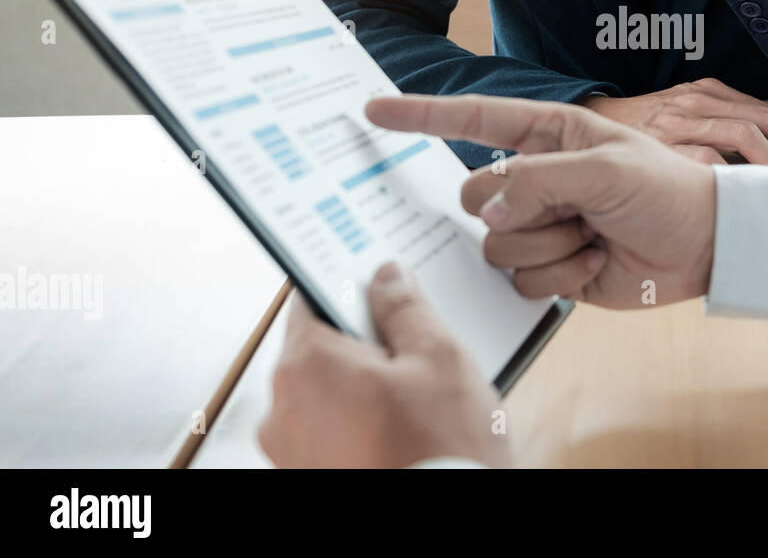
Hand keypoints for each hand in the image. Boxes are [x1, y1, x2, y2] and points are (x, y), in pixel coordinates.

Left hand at [258, 263, 508, 467]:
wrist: (443, 532)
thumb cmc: (440, 452)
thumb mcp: (440, 359)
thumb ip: (407, 308)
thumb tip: (387, 278)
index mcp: (307, 365)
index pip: (313, 298)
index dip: (350, 286)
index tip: (377, 285)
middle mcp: (282, 409)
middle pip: (320, 349)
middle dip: (364, 344)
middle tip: (417, 351)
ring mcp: (290, 452)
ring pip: (326, 393)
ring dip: (363, 387)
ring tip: (418, 402)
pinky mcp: (307, 479)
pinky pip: (329, 432)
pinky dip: (359, 425)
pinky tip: (405, 433)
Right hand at [365, 94, 717, 308]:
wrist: (705, 246)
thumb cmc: (665, 190)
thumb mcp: (605, 168)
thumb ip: (538, 182)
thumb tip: (489, 213)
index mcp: (547, 135)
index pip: (472, 120)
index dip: (422, 115)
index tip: (374, 112)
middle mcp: (535, 179)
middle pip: (475, 198)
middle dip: (523, 211)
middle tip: (576, 210)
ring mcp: (539, 226)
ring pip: (496, 246)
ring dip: (550, 247)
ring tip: (594, 236)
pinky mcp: (549, 267)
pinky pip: (521, 281)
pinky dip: (560, 277)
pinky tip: (596, 261)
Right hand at [582, 78, 767, 168]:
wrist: (582, 133)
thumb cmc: (640, 137)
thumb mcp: (682, 119)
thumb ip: (720, 129)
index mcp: (708, 91)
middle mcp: (694, 99)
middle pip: (763, 122)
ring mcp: (676, 118)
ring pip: (741, 137)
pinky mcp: (657, 140)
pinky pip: (706, 157)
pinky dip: (731, 177)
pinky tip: (743, 197)